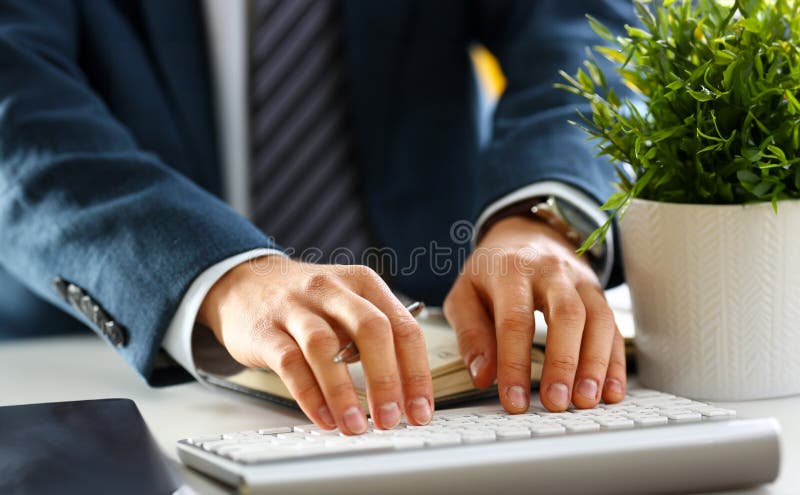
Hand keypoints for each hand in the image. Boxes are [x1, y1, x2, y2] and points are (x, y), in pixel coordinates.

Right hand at [198, 257, 433, 433]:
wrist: (246, 284)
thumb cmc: (308, 303)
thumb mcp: (348, 304)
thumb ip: (377, 338)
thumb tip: (407, 394)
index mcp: (364, 283)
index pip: (403, 327)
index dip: (416, 373)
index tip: (420, 410)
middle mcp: (332, 290)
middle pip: (371, 330)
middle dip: (386, 380)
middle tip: (391, 419)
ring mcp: (296, 307)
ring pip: (325, 348)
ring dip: (344, 392)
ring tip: (355, 426)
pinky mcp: (266, 330)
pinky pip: (290, 364)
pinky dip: (310, 395)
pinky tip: (324, 418)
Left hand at [443, 216, 625, 412]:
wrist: (525, 233)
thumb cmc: (491, 271)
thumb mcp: (464, 294)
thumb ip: (470, 334)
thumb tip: (483, 376)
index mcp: (510, 270)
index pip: (515, 320)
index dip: (515, 363)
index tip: (514, 400)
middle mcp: (550, 271)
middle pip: (566, 315)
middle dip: (563, 363)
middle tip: (556, 403)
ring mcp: (579, 280)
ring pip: (597, 319)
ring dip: (595, 364)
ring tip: (586, 401)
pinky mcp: (598, 292)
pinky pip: (612, 326)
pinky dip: (614, 361)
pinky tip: (610, 390)